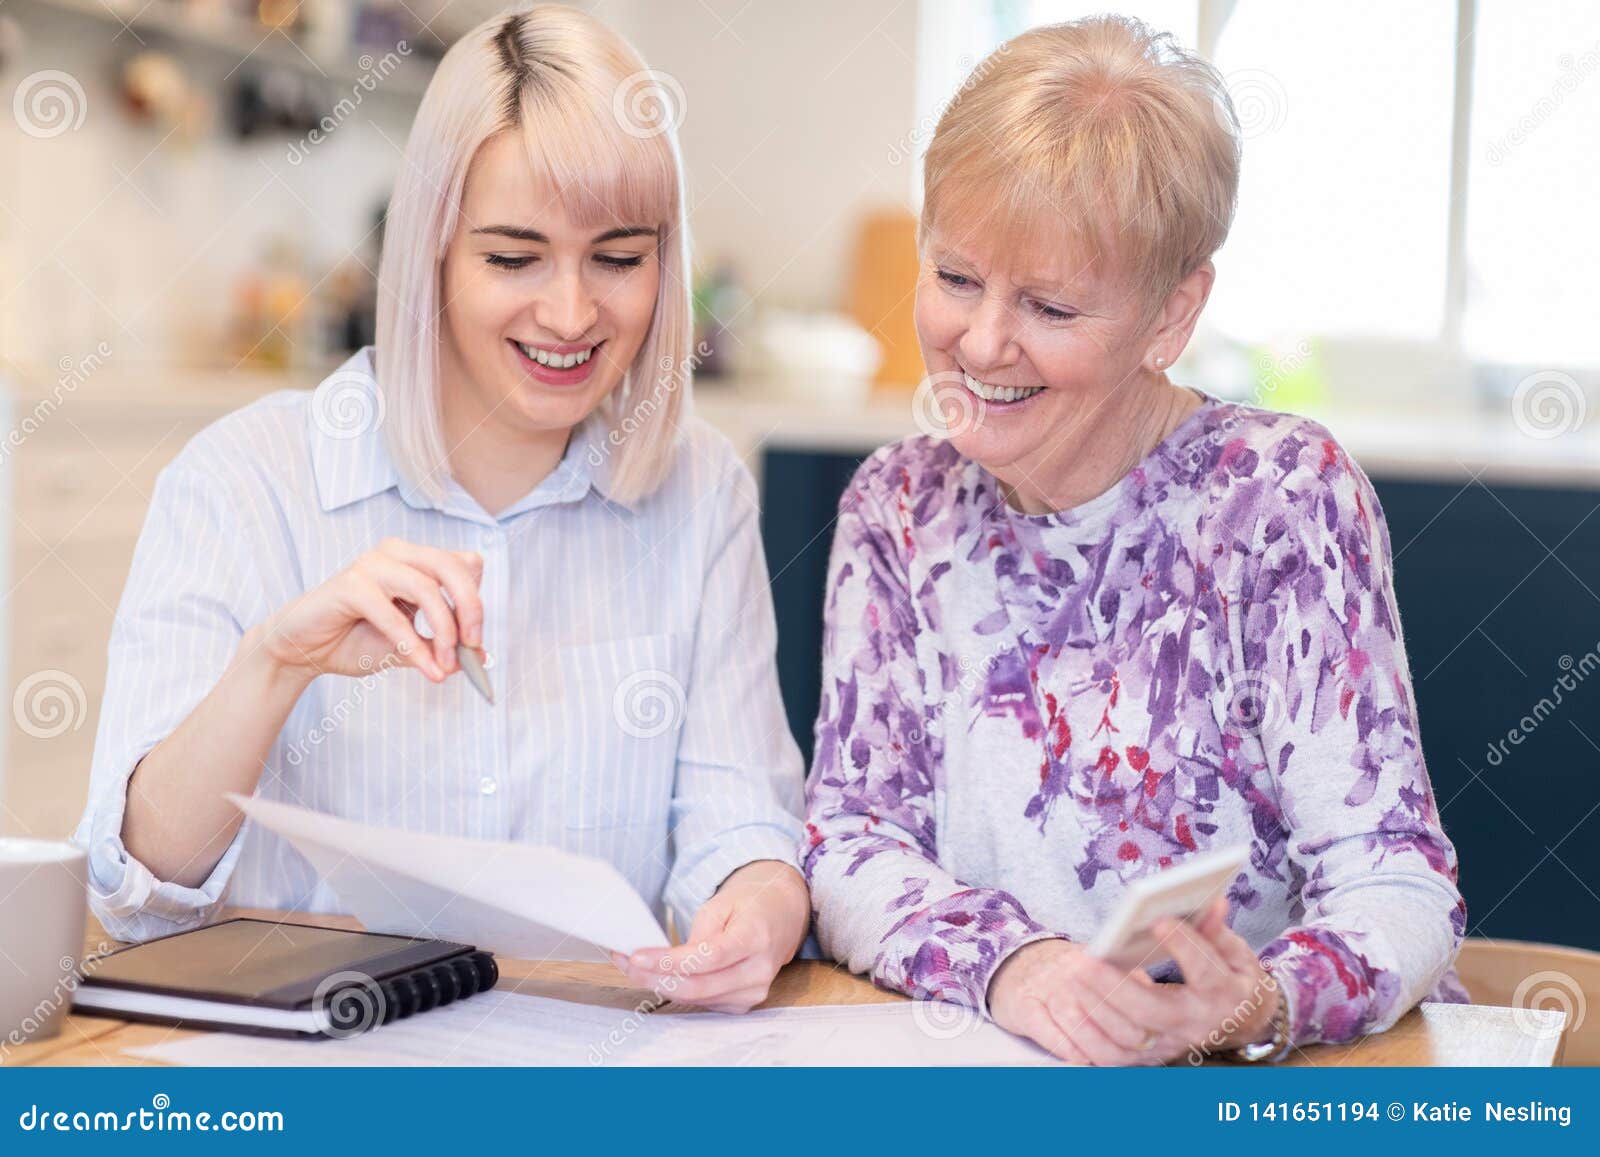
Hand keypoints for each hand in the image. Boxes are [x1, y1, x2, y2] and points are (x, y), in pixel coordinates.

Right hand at [256, 538, 483, 684]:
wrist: (303, 652)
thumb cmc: (354, 640)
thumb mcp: (409, 646)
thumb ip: (440, 647)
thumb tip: (478, 657)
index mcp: (415, 560)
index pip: (465, 564)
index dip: (476, 600)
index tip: (476, 641)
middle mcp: (397, 554)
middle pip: (452, 567)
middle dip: (471, 608)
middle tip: (472, 646)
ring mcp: (372, 565)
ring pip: (426, 587)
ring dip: (443, 630)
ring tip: (445, 664)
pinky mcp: (350, 585)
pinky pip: (392, 613)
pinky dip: (412, 644)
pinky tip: (423, 666)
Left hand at [611, 860, 809, 1012]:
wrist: (781, 917)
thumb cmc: (748, 906)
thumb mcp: (722, 904)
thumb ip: (699, 933)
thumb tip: (669, 961)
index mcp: (756, 937)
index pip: (709, 958)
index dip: (670, 962)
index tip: (636, 957)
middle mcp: (759, 971)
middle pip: (698, 986)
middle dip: (655, 977)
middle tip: (625, 963)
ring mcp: (753, 993)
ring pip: (696, 998)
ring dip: (659, 985)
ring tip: (632, 966)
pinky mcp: (743, 1004)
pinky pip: (702, 1002)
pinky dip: (676, 991)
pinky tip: (657, 977)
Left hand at [988, 897, 1277, 1065]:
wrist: (1239, 1023)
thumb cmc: (1232, 978)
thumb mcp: (1235, 953)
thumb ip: (1217, 930)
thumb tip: (1212, 902)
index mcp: (1223, 995)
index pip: (1204, 971)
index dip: (1184, 946)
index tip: (1158, 920)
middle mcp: (1195, 1024)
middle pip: (1153, 1012)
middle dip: (1117, 987)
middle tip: (1087, 960)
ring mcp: (1171, 1044)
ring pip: (1127, 1038)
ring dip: (1096, 1008)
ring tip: (1072, 976)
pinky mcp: (1150, 1057)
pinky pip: (1112, 1056)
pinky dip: (1088, 1034)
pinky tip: (1071, 1004)